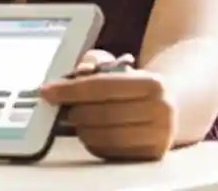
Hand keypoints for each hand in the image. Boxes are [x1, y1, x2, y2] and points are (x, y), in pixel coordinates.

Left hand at [39, 50, 176, 161]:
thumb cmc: (134, 85)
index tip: (46, 92)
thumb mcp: (118, 66)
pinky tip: (91, 131)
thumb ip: (95, 61)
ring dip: (80, 128)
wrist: (170, 107)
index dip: (70, 90)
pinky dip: (92, 142)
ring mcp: (158, 136)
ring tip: (77, 118)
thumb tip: (81, 70)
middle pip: (100, 114)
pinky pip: (109, 152)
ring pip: (102, 136)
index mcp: (153, 83)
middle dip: (73, 110)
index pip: (101, 87)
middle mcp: (161, 111)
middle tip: (61, 107)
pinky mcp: (151, 155)